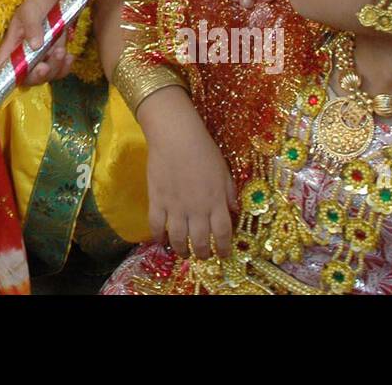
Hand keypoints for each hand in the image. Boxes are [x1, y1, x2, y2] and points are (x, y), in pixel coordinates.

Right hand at [0, 0, 69, 84]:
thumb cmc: (36, 3)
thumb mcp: (30, 10)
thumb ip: (32, 27)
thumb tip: (35, 46)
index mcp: (11, 45)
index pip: (2, 68)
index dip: (4, 80)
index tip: (16, 80)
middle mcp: (24, 56)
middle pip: (26, 78)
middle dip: (37, 76)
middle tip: (45, 67)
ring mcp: (40, 58)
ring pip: (46, 75)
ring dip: (55, 68)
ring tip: (61, 52)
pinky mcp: (54, 56)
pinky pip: (59, 70)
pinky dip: (65, 67)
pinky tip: (69, 56)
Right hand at [139, 88, 236, 259]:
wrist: (176, 136)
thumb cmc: (203, 150)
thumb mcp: (223, 171)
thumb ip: (229, 193)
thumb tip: (235, 211)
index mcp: (216, 202)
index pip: (223, 234)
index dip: (224, 249)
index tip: (223, 255)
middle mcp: (197, 209)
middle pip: (201, 241)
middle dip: (203, 253)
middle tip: (202, 255)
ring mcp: (175, 207)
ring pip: (178, 239)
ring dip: (182, 250)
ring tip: (183, 252)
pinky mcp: (157, 200)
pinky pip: (156, 225)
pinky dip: (158, 236)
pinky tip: (160, 240)